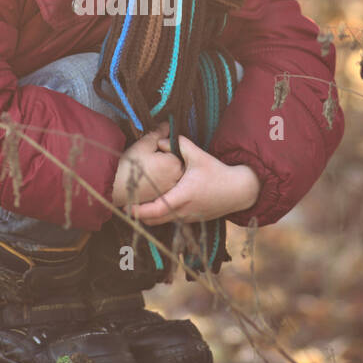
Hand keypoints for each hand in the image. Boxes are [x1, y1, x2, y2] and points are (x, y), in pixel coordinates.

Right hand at [111, 123, 184, 206]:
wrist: (115, 188)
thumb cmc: (129, 165)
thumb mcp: (144, 144)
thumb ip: (159, 133)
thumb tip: (168, 125)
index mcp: (175, 163)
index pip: (174, 149)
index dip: (161, 146)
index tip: (149, 149)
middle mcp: (176, 178)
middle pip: (174, 161)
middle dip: (163, 157)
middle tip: (146, 158)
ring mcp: (170, 189)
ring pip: (169, 173)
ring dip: (160, 168)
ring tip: (144, 168)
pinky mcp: (162, 197)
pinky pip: (163, 184)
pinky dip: (157, 179)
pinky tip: (145, 178)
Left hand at [128, 134, 260, 225]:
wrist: (238, 190)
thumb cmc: (218, 172)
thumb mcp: (199, 156)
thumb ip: (180, 145)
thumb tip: (162, 140)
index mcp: (182, 196)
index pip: (156, 210)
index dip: (139, 210)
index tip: (126, 206)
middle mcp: (183, 211)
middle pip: (153, 220)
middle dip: (138, 215)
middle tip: (124, 206)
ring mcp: (187, 218)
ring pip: (161, 222)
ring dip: (148, 217)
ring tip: (135, 206)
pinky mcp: (191, 220)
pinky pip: (170, 221)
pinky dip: (160, 217)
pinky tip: (153, 207)